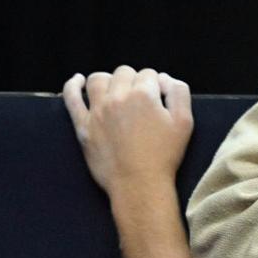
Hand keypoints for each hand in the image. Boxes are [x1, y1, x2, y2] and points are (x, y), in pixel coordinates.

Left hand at [63, 65, 193, 196]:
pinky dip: (73, 85)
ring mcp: (97, 110)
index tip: (159, 98)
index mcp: (143, 95)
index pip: (149, 74)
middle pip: (124, 73)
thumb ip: (179, 93)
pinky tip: (78, 81)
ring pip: (98, 79)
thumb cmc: (164, 156)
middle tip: (141, 99)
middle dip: (134, 80)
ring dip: (109, 80)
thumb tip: (164, 79)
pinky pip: (72, 98)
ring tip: (116, 91)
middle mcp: (117, 97)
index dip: (156, 85)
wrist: (139, 184)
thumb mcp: (185, 123)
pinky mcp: (83, 125)